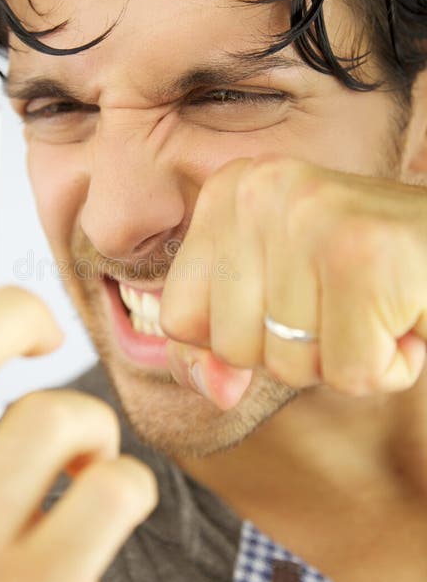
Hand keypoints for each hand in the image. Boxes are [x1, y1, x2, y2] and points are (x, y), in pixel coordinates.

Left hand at [161, 154, 426, 405]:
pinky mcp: (366, 256)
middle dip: (295, 349)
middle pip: (231, 345)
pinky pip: (351, 372)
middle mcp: (262, 190)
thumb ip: (221, 346)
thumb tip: (215, 391)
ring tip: (378, 304)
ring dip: (345, 357)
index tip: (296, 296)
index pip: (177, 317)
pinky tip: (407, 316)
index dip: (239, 337)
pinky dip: (389, 366)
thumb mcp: (280, 300)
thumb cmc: (374, 277)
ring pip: (290, 363)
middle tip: (347, 300)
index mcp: (230, 190)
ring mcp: (313, 218)